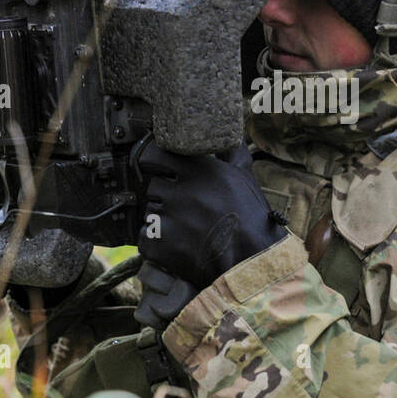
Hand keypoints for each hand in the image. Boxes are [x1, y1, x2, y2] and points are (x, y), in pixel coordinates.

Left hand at [135, 141, 285, 293]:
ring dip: (161, 220)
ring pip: (150, 212)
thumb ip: (233, 154)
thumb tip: (231, 137)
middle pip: (153, 186)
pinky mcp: (160, 245)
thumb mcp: (245, 178)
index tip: (156, 166)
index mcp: (199, 172)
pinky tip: (176, 244)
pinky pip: (145, 238)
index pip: (155, 155)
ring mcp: (169, 219)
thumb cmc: (251, 219)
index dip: (153, 161)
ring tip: (185, 229)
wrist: (251, 260)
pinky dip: (155, 243)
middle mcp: (181, 192)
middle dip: (165, 196)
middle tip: (183, 207)